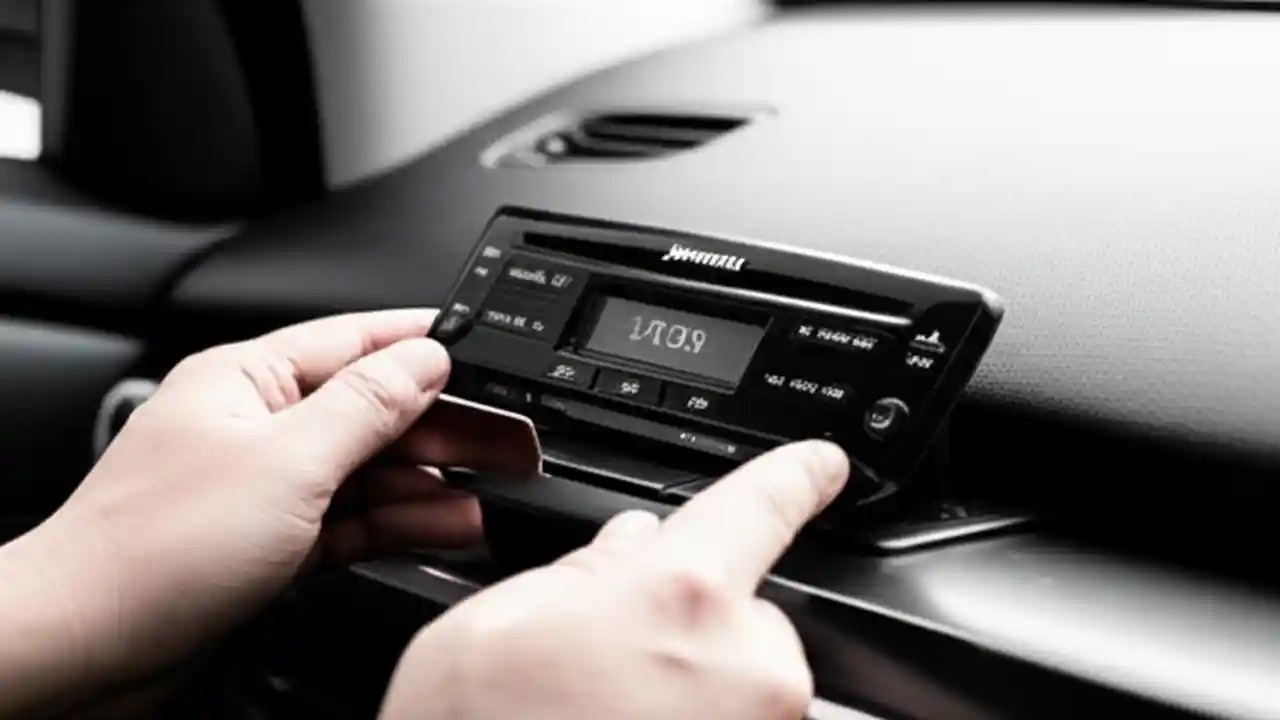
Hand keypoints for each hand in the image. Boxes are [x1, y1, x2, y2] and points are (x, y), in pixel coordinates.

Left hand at [0, 310, 504, 714]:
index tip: (488, 351)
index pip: (355, 340)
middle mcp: (257, 426)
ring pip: (366, 472)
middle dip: (441, 426)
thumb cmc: (150, 549)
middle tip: (509, 441)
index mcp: (248, 379)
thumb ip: (367, 407)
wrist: (84, 647)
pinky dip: (397, 525)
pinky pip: (351, 521)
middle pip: (371, 411)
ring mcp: (263, 486)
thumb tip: (427, 358)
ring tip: (490, 493)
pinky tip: (444, 527)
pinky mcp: (268, 541)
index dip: (424, 344)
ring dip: (428, 484)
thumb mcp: (286, 461)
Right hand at [380, 441, 848, 719]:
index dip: (797, 474)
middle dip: (687, 613)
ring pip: (737, 674)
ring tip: (603, 710)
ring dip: (687, 678)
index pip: (763, 503)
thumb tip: (629, 547)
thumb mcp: (494, 624)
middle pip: (739, 604)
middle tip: (608, 652)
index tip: (823, 464)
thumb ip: (582, 572)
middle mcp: (747, 669)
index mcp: (681, 598)